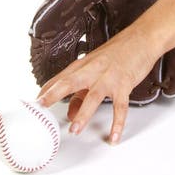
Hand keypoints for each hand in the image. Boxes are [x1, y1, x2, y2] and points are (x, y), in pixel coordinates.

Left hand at [37, 23, 156, 144]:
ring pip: (94, 96)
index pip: (60, 79)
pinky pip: (120, 106)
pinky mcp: (124, 84)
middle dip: (54, 95)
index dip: (45, 92)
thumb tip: (69, 112)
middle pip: (70, 82)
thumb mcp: (97, 68)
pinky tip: (114, 136)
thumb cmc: (119, 52)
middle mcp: (93, 70)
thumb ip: (81, 91)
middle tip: (40, 109)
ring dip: (83, 113)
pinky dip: (118, 123)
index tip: (31, 107)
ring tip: (74, 130)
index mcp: (84, 65)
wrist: (143, 38)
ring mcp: (109, 77)